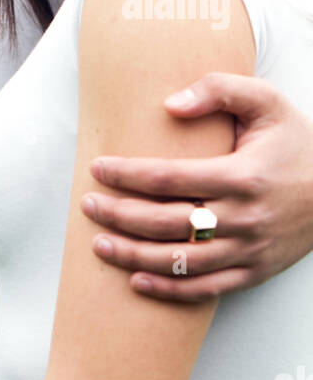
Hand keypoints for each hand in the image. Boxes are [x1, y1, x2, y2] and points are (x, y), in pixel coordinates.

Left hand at [80, 72, 312, 300]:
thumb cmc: (297, 141)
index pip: (169, 178)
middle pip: (166, 223)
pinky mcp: (254, 272)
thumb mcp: (266, 100)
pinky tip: (137, 280)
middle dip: (119, 215)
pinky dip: (168, 289)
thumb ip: (217, 89)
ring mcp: (249, 251)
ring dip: (134, 256)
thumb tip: (169, 104)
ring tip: (100, 244)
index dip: (127, 175)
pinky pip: (205, 289)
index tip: (97, 167)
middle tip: (87, 205)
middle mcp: (243, 218)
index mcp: (242, 175)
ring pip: (180, 262)